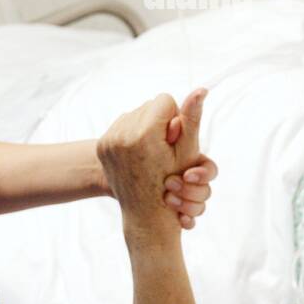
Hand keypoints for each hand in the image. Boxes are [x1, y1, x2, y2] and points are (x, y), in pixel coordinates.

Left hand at [97, 89, 208, 241]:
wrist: (145, 214)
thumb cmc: (173, 184)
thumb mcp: (186, 152)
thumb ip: (191, 119)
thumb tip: (201, 89)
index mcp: (145, 134)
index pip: (166, 101)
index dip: (175, 119)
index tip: (174, 139)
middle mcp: (122, 134)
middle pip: (150, 106)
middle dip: (160, 122)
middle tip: (165, 147)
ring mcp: (109, 140)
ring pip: (136, 114)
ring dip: (146, 127)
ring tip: (152, 151)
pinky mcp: (102, 146)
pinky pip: (122, 125)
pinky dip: (132, 134)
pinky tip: (139, 153)